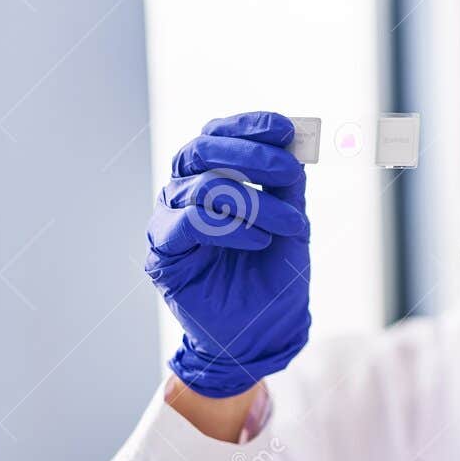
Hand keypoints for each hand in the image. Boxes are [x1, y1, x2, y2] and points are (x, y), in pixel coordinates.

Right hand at [144, 111, 311, 397]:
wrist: (263, 334)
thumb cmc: (274, 278)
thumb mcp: (291, 222)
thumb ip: (288, 183)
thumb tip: (294, 139)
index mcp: (211, 179)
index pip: (216, 135)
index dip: (248, 126)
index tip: (286, 129)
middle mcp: (183, 195)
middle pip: (198, 150)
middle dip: (249, 154)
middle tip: (288, 171)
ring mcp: (170, 223)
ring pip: (200, 187)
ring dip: (255, 202)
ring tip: (290, 227)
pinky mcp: (164, 255)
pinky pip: (190, 223)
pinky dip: (231, 228)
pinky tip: (259, 241)